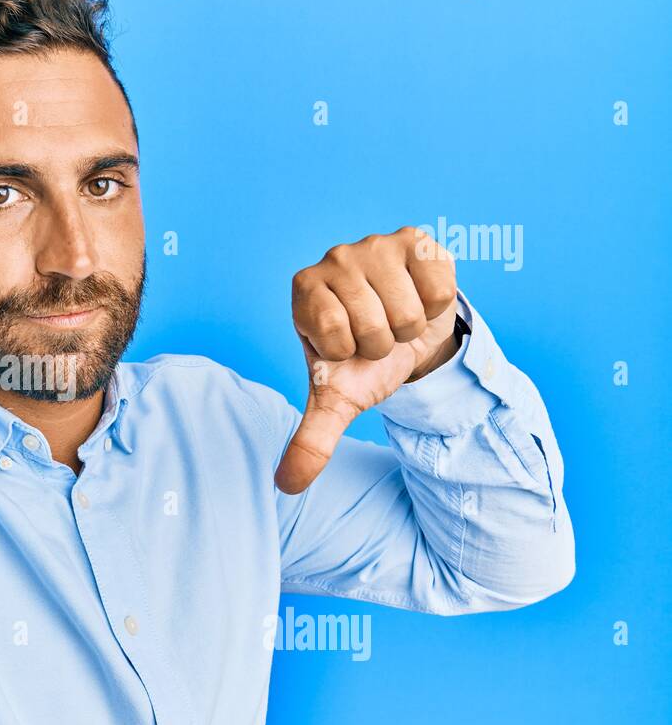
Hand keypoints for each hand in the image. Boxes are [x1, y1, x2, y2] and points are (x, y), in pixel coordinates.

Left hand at [274, 226, 459, 493]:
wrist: (408, 338)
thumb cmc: (364, 362)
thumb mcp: (338, 400)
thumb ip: (312, 439)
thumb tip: (286, 486)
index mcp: (304, 290)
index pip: (336, 337)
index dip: (353, 354)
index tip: (350, 349)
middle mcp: (333, 258)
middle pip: (375, 326)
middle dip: (384, 345)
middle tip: (378, 337)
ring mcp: (374, 243)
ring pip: (408, 310)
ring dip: (410, 327)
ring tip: (397, 320)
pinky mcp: (416, 238)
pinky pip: (438, 287)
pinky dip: (435, 304)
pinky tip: (419, 297)